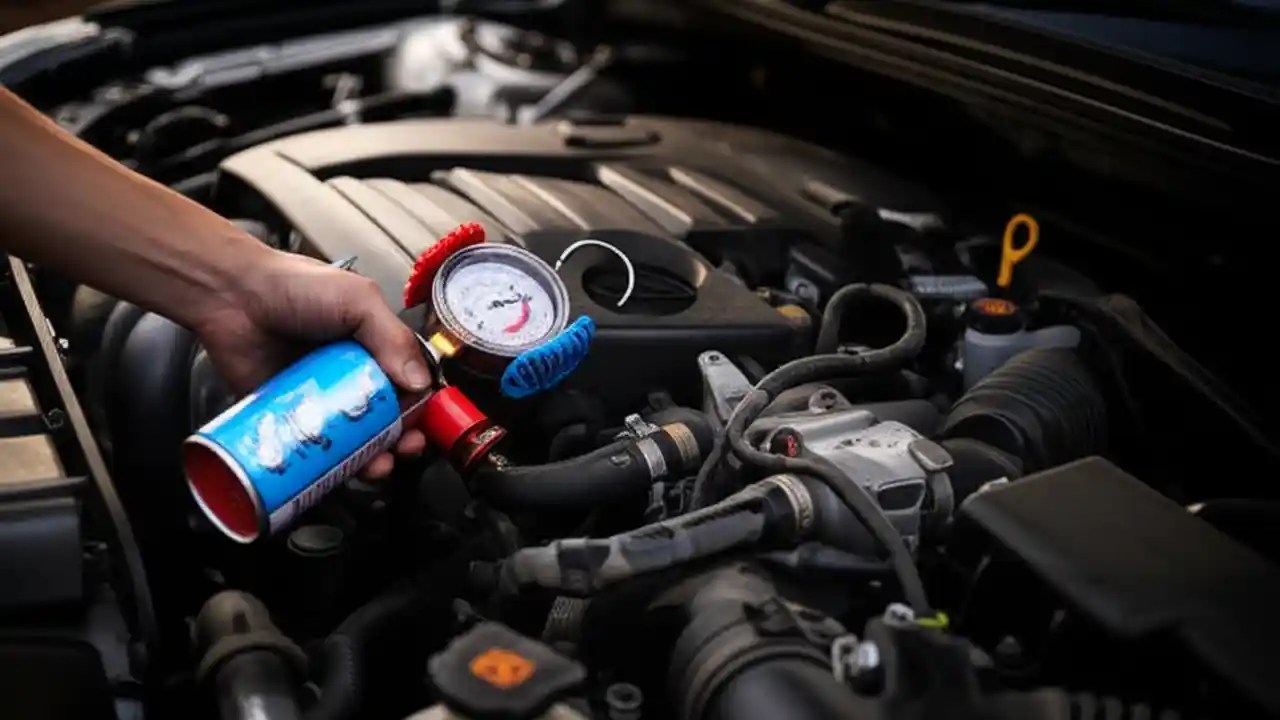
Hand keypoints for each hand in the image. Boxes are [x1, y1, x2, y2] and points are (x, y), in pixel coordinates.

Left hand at [194, 248, 431, 479]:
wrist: (232, 296)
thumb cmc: (294, 286)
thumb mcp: (357, 300)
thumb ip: (393, 337)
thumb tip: (420, 382)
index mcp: (374, 345)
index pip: (409, 383)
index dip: (420, 407)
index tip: (424, 424)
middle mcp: (352, 374)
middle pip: (387, 417)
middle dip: (400, 439)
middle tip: (403, 448)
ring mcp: (322, 398)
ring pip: (355, 439)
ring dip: (371, 457)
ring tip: (376, 465)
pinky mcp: (292, 417)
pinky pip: (314, 446)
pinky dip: (328, 463)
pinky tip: (338, 469)